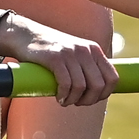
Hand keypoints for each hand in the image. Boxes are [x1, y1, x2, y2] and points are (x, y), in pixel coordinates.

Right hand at [0, 14, 116, 106]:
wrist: (26, 35)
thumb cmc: (49, 50)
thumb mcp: (74, 54)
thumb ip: (86, 66)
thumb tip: (97, 90)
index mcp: (94, 50)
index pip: (112, 78)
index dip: (104, 94)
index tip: (91, 99)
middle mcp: (85, 50)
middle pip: (98, 85)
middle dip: (88, 100)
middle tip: (76, 103)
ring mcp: (70, 53)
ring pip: (82, 87)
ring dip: (74, 100)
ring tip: (65, 101)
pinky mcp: (55, 58)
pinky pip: (66, 83)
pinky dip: (63, 95)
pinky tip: (58, 97)